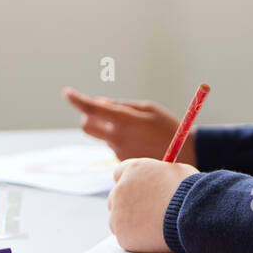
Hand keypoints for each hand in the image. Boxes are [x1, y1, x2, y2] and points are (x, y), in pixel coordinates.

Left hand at [62, 88, 196, 164]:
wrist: (183, 155)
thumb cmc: (167, 127)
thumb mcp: (148, 109)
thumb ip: (123, 106)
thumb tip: (100, 104)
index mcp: (125, 121)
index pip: (93, 108)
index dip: (78, 99)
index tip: (68, 92)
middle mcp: (117, 137)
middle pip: (87, 126)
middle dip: (87, 116)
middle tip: (99, 110)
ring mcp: (118, 151)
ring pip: (102, 135)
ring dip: (110, 127)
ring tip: (137, 128)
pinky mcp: (121, 160)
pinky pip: (113, 145)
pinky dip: (120, 138)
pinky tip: (140, 140)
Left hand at [107, 158, 199, 252]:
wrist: (192, 216)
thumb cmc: (190, 192)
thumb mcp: (176, 172)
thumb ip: (160, 174)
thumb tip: (160, 178)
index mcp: (134, 169)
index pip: (120, 173)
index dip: (129, 181)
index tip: (137, 189)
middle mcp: (121, 189)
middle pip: (115, 197)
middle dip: (127, 204)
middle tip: (144, 212)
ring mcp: (119, 213)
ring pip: (118, 219)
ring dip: (130, 222)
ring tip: (153, 226)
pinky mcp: (123, 235)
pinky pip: (126, 237)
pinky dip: (136, 239)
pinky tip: (153, 237)